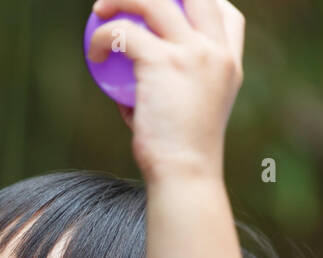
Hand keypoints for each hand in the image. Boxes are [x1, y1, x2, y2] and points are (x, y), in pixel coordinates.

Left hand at [88, 0, 245, 184]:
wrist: (185, 175)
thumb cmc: (179, 157)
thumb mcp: (186, 115)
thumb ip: (168, 87)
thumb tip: (131, 75)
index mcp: (229, 63)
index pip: (226, 14)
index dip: (200, 2)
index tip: (171, 8)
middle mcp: (216, 51)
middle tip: (126, 2)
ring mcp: (193, 52)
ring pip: (154, 0)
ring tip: (100, 11)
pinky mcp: (163, 61)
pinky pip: (123, 33)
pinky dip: (102, 38)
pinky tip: (94, 54)